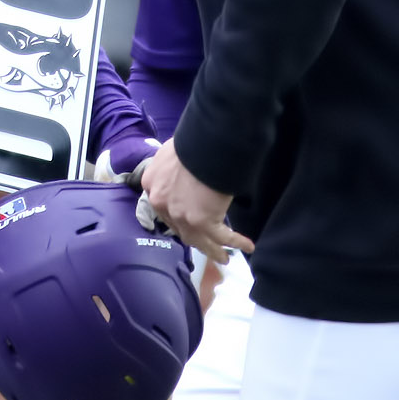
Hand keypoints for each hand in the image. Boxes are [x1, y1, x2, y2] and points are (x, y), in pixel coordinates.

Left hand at [140, 138, 253, 262]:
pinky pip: (222, 237)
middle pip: (179, 228)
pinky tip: (246, 247)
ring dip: (214, 250)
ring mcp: (180, 215)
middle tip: (206, 246)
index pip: (163, 208)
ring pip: (199, 240)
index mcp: (152, 184)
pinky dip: (236, 242)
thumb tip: (184, 175)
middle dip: (195, 238)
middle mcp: (161, 203)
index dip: (178, 219)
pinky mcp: (201, 221)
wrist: (205, 143)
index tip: (188, 224)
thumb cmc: (192, 141)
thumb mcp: (172, 153)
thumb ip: (173, 168)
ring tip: (224, 257)